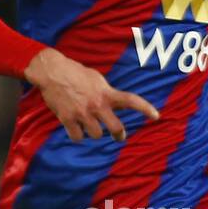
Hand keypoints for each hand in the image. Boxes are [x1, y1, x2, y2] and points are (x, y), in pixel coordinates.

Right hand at [24, 48, 158, 141]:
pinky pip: (78, 137)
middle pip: (116, 128)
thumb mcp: (96, 79)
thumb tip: (114, 105)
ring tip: (88, 124)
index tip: (156, 116)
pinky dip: (77, 135)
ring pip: (96, 135)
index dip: (145, 108)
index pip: (131, 100)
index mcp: (106, 93)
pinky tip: (75, 128)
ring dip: (94, 132)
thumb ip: (107, 93)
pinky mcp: (67, 119)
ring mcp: (82, 113)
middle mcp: (97, 104)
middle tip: (118, 136)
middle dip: (118, 134)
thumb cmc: (75, 73)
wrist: (51, 71)